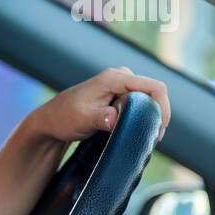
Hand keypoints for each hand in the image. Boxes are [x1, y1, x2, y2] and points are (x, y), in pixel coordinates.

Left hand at [29, 67, 170, 143]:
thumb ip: (101, 118)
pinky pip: (139, 103)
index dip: (163, 107)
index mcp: (114, 78)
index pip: (153, 87)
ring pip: (148, 99)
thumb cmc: (64, 118)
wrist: (51, 120)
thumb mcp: (82, 119)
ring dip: (150, 117)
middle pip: (154, 93)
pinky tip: (137, 131)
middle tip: (152, 138)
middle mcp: (120, 76)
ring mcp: (120, 84)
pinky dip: (142, 117)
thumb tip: (114, 119)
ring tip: (145, 137)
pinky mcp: (119, 94)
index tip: (159, 129)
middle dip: (157, 115)